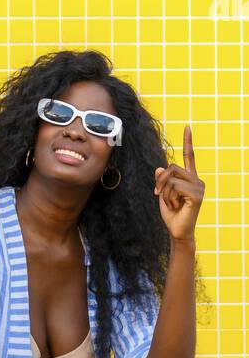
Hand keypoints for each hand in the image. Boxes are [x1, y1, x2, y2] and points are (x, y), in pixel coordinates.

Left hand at [154, 125, 204, 240]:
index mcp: (190, 178)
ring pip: (171, 178)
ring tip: (171, 203)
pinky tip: (176, 206)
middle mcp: (197, 180)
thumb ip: (162, 180)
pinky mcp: (196, 195)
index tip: (187, 126)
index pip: (188, 156)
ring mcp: (199, 187)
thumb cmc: (171, 214)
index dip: (187, 141)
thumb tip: (160, 168)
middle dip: (160, 181)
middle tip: (157, 193)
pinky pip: (175, 187)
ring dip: (164, 191)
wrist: (177, 231)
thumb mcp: (163, 193)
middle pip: (172, 167)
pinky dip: (169, 197)